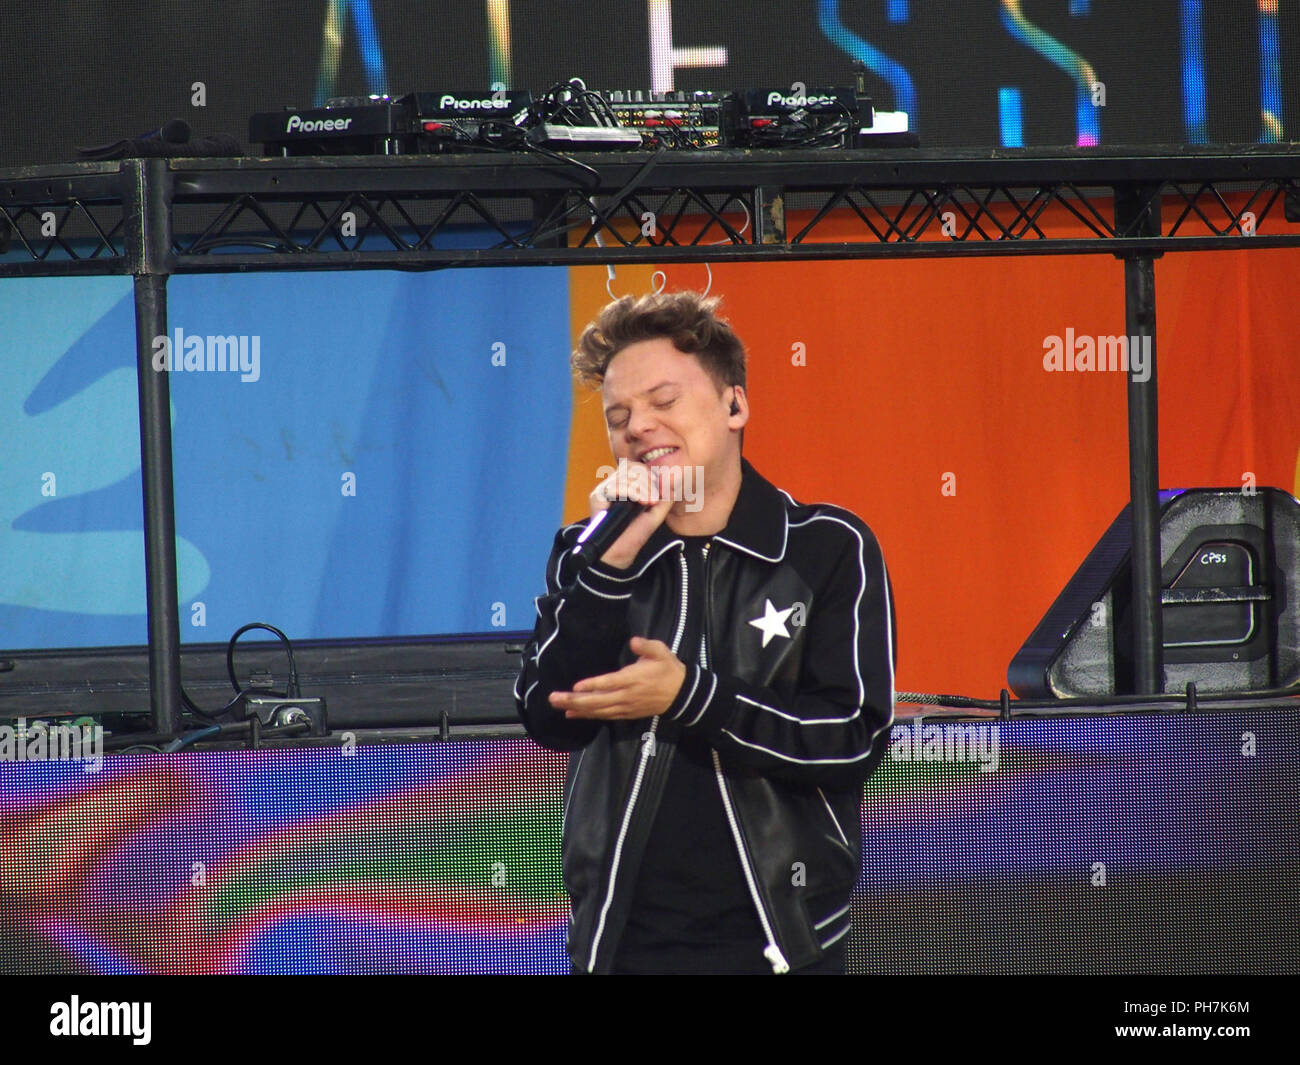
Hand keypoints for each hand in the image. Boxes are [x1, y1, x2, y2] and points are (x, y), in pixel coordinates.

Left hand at [548, 637, 686, 719]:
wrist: (682, 694)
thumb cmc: (668, 670)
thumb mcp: (662, 652)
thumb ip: (647, 646)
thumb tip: (634, 641)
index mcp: (633, 679)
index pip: (609, 684)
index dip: (592, 686)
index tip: (575, 687)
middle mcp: (626, 695)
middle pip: (597, 701)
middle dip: (574, 700)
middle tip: (554, 698)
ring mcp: (625, 707)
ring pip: (598, 711)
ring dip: (577, 709)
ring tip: (558, 706)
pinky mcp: (625, 713)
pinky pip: (604, 716)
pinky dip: (588, 716)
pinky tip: (573, 714)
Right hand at [589, 463, 675, 569]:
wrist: (620, 553)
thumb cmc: (634, 535)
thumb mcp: (655, 514)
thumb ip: (664, 499)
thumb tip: (671, 483)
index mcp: (626, 486)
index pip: (638, 467)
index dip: (651, 475)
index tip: (659, 493)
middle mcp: (614, 485)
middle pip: (632, 468)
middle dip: (648, 482)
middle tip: (654, 499)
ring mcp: (604, 490)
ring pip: (625, 475)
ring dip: (642, 488)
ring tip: (649, 503)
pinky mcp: (597, 497)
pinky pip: (615, 486)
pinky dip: (631, 492)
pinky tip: (641, 502)